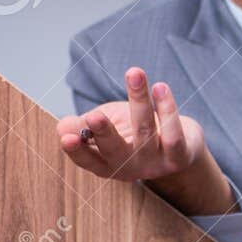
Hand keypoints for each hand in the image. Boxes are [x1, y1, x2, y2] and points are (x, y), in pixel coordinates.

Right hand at [56, 67, 234, 215]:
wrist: (179, 146)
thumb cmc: (132, 132)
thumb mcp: (103, 128)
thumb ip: (82, 126)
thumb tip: (62, 127)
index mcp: (106, 164)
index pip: (87, 159)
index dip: (76, 150)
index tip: (66, 137)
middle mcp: (129, 168)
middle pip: (114, 150)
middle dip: (104, 133)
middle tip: (95, 116)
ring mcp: (154, 164)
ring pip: (145, 131)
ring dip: (139, 100)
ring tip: (135, 72)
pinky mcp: (178, 157)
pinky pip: (174, 134)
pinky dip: (167, 109)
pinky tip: (160, 88)